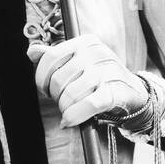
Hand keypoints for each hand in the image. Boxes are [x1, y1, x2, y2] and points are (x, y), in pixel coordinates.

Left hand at [26, 34, 147, 127]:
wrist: (133, 92)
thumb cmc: (100, 77)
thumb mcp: (79, 61)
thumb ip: (55, 56)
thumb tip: (30, 51)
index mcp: (86, 42)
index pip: (50, 57)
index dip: (41, 78)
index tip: (46, 89)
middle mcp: (97, 53)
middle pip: (58, 80)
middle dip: (56, 96)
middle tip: (63, 101)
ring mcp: (107, 71)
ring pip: (70, 95)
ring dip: (65, 109)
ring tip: (70, 110)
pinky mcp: (115, 91)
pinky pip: (87, 105)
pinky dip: (74, 116)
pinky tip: (69, 121)